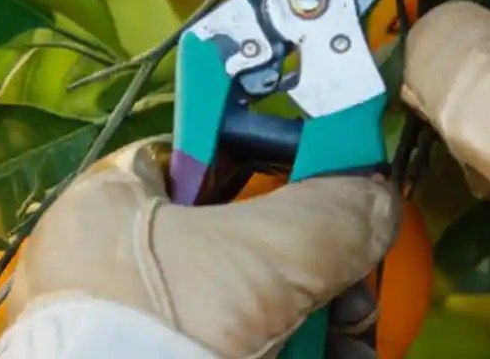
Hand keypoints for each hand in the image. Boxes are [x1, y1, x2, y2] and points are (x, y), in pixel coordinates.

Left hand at [0, 138, 400, 358]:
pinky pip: (237, 346)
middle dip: (316, 263)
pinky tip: (342, 357)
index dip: (270, 153)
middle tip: (355, 284)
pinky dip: (295, 351)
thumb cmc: (176, 327)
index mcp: (109, 206)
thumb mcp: (278, 249)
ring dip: (318, 317)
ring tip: (356, 338)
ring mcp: (132, 331)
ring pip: (249, 304)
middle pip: (242, 238)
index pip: (201, 152)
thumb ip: (340, 209)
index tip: (327, 171)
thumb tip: (380, 201)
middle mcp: (111, 265)